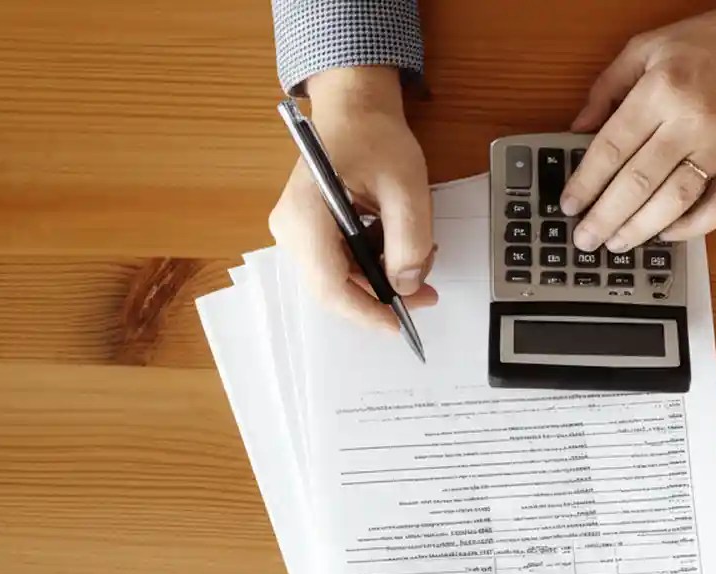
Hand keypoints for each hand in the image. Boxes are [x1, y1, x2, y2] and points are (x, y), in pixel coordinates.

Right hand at [268, 67, 436, 331]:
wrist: (354, 107)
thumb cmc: (374, 135)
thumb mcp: (407, 186)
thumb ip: (410, 240)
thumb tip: (408, 286)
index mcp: (306, 215)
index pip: (329, 285)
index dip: (366, 312)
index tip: (400, 324)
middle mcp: (290, 229)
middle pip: (334, 287)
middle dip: (382, 295)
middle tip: (426, 290)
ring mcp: (295, 231)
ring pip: (340, 278)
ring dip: (382, 277)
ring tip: (418, 255)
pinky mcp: (308, 232)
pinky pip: (340, 263)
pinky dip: (373, 263)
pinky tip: (398, 245)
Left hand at [562, 0, 715, 252]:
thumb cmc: (706, 43)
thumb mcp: (646, 47)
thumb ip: (606, 87)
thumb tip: (576, 130)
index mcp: (662, 89)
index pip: (613, 147)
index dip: (586, 182)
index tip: (569, 206)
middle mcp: (692, 121)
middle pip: (639, 182)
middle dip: (606, 217)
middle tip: (585, 239)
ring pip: (675, 201)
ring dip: (641, 229)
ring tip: (617, 243)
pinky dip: (691, 229)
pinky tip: (665, 233)